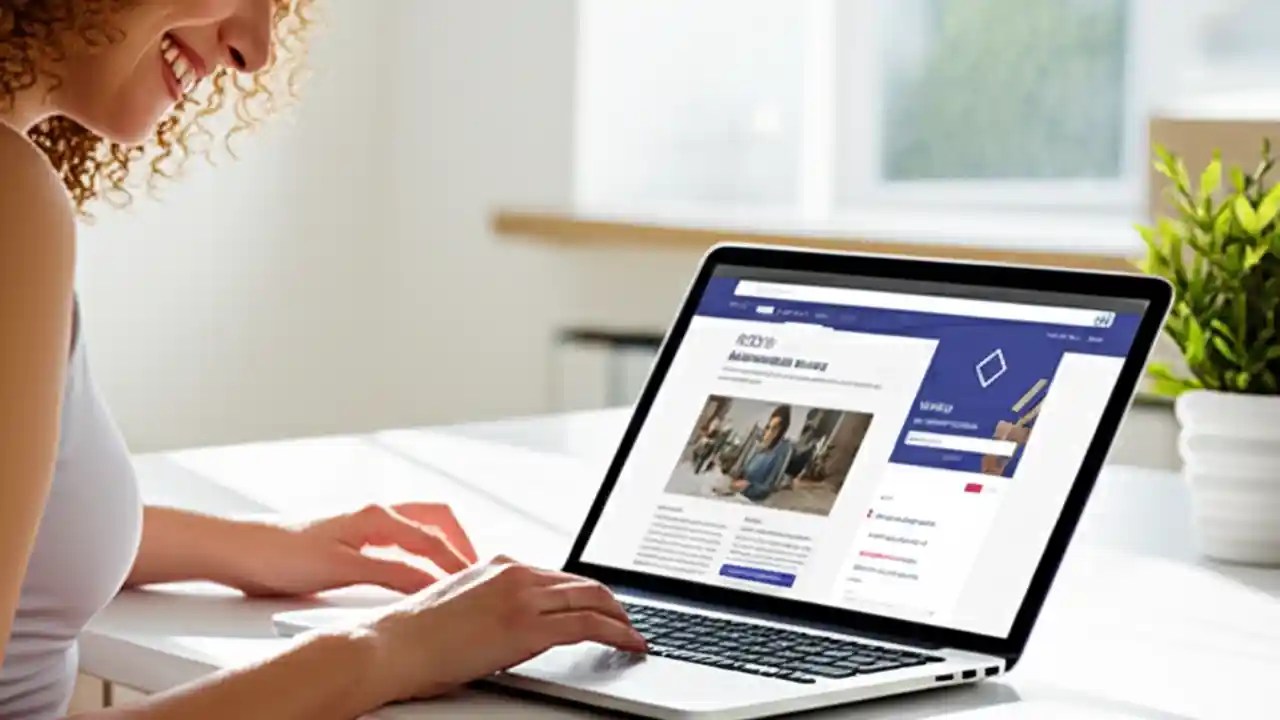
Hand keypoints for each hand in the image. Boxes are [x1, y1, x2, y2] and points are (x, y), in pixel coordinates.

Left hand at [234, 503, 478, 596]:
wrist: (236, 550)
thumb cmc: (278, 554)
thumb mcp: (343, 569)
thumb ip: (391, 574)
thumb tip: (430, 582)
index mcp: (376, 516)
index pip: (433, 538)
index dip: (458, 562)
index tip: (477, 581)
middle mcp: (372, 514)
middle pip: (434, 520)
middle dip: (459, 542)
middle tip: (477, 569)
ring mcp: (361, 523)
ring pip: (417, 525)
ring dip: (440, 542)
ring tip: (453, 568)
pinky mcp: (349, 537)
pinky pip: (399, 537)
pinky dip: (418, 549)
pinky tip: (413, 568)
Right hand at [366, 556, 646, 702]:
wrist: (391, 645)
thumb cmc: (415, 635)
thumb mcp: (462, 605)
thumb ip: (494, 603)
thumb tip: (515, 622)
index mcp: (498, 564)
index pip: (558, 575)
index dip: (586, 592)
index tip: (602, 606)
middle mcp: (514, 571)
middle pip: (582, 582)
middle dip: (612, 602)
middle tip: (628, 620)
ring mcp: (521, 595)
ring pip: (592, 598)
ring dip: (620, 617)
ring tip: (633, 634)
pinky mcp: (526, 625)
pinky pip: (587, 624)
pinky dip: (616, 632)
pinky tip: (627, 643)